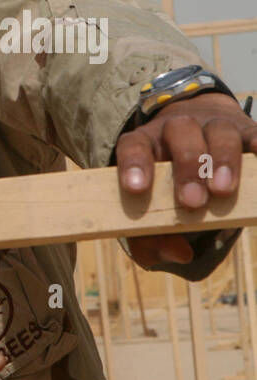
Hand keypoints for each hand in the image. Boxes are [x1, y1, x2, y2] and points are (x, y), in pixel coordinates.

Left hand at [115, 93, 256, 267]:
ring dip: (222, 159)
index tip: (137, 189)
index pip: (133, 144)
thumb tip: (180, 253)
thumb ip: (152, 240)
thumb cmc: (168, 190)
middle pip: (180, 133)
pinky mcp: (246, 131)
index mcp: (146, 144)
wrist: (202, 152)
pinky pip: (254, 133)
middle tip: (192, 202)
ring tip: (223, 191)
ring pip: (219, 131)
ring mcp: (214, 126)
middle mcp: (178, 128)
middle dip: (186, 169)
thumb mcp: (152, 213)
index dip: (133, 164)